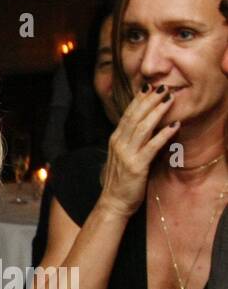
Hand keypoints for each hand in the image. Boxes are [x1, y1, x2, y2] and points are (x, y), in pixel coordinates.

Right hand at [98, 85, 179, 217]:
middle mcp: (119, 144)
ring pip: (142, 128)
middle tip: (163, 86)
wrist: (114, 203)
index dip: (139, 99)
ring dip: (157, 112)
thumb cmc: (122, 180)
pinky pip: (152, 146)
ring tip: (170, 99)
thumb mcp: (124, 155)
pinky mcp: (136, 166)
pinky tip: (174, 125)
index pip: (128, 114)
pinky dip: (163, 135)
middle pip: (135, 117)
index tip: (151, 86)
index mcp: (115, 140)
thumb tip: (147, 125)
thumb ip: (132, 140)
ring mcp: (127, 155)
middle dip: (149, 100)